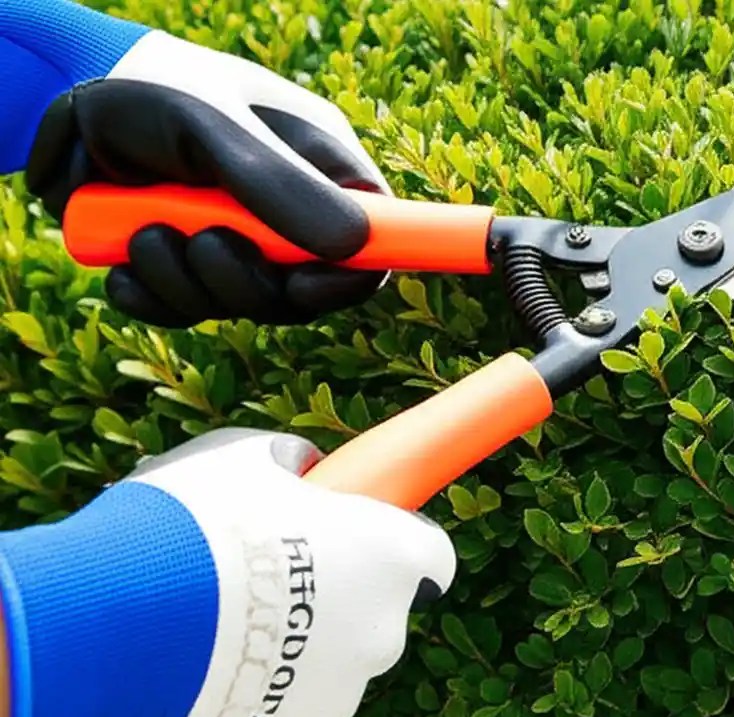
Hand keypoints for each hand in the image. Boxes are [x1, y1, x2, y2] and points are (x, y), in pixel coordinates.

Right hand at [0, 427, 454, 716]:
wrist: (120, 621)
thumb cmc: (193, 523)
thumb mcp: (245, 461)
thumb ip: (291, 464)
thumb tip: (300, 469)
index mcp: (391, 554)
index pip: (430, 554)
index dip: (397, 541)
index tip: (370, 537)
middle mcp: (384, 628)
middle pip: (376, 609)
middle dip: (338, 592)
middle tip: (272, 575)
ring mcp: (343, 687)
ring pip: (333, 658)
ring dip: (299, 640)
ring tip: (223, 618)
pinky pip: (292, 697)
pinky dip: (265, 681)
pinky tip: (211, 659)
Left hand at [24, 30, 391, 326]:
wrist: (63, 96)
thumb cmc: (155, 90)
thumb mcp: (219, 131)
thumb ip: (282, 188)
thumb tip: (354, 247)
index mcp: (321, 169)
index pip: (372, 240)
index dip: (349, 277)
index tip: (304, 286)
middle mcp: (287, 212)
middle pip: (302, 291)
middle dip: (246, 283)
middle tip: (202, 246)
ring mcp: (236, 241)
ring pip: (238, 306)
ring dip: (186, 283)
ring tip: (145, 234)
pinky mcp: (183, 266)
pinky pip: (184, 312)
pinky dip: (151, 298)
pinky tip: (126, 262)